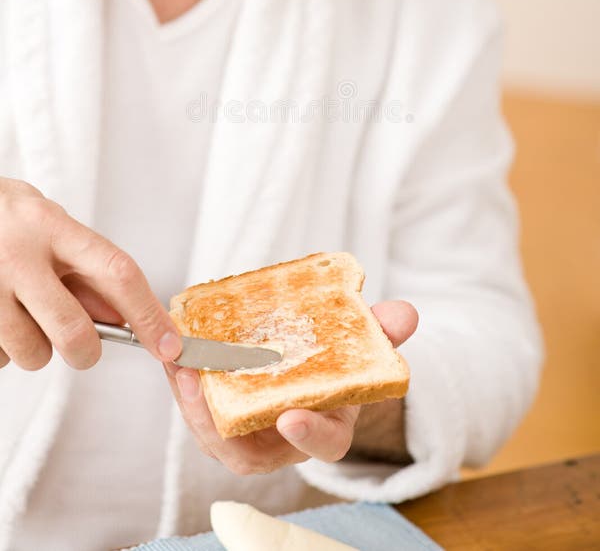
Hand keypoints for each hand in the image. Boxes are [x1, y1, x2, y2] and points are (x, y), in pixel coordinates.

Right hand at [0, 178, 181, 370]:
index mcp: (53, 226)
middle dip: (86, 352)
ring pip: (32, 354)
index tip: (169, 346)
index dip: (148, 315)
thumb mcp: (50, 227)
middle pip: (74, 330)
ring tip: (22, 315)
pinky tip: (0, 317)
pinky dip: (4, 349)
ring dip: (36, 350)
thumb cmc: (8, 221)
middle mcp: (19, 254)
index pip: (117, 272)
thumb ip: (85, 268)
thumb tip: (122, 319)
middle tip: (81, 345)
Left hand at [164, 299, 417, 474]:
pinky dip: (185, 385)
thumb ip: (380, 329)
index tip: (291, 417)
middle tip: (201, 384)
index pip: (325, 444)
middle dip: (219, 424)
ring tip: (180, 367)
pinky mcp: (223, 416)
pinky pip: (201, 410)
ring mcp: (251, 433)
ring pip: (216, 434)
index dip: (309, 435)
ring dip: (193, 404)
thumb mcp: (361, 341)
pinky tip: (175, 355)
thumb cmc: (337, 358)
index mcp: (329, 424)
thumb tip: (406, 314)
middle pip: (249, 451)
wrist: (309, 359)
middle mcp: (285, 440)